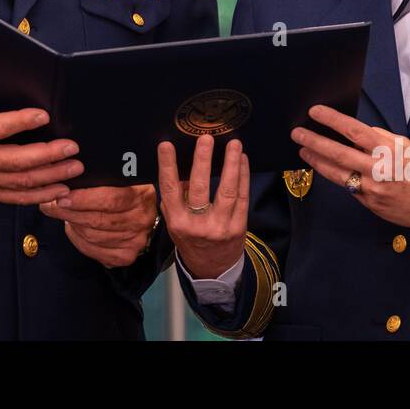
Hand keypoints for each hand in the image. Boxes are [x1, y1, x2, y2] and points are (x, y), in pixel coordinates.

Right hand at [0, 53, 82, 204]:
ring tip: (73, 168)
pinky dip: (36, 196)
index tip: (43, 116)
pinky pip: (12, 197)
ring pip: (18, 183)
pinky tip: (57, 191)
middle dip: (47, 155)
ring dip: (49, 177)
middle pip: (15, 162)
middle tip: (72, 148)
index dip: (20, 123)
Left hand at [39, 185, 157, 267]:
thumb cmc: (124, 189)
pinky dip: (78, 240)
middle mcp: (142, 219)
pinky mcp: (127, 256)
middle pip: (98, 220)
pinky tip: (73, 229)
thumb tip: (63, 181)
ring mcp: (136, 240)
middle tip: (53, 205)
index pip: (110, 199)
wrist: (140, 210)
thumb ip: (96, 176)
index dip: (83, 199)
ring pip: (93, 236)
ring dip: (73, 225)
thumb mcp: (118, 176)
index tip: (62, 197)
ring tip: (64, 214)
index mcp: (142, 195)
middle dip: (71, 213)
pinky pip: (94, 251)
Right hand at [156, 135, 248, 280]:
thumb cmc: (190, 239)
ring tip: (233, 144)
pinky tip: (242, 160)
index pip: (170, 189)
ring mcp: (220, 226)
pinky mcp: (239, 227)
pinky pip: (242, 197)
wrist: (212, 269)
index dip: (167, 166)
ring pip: (227, 191)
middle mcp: (197, 225)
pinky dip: (243, 176)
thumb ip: (175, 198)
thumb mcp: (175, 222)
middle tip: (205, 138)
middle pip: (200, 188)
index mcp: (177, 222)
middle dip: (203, 161)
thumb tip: (181, 166)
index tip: (166, 145)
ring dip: (231, 164)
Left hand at [291, 105, 409, 229]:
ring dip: (316, 161)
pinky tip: (324, 168)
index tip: (316, 112)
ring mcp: (371, 188)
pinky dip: (335, 176)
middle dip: (314, 141)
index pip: (354, 131)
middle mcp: (378, 169)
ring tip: (303, 151)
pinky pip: (347, 186)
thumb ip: (381, 138)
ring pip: (336, 173)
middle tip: (298, 133)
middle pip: (338, 153)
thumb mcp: (407, 147)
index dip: (332, 120)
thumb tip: (358, 132)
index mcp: (389, 150)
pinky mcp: (368, 203)